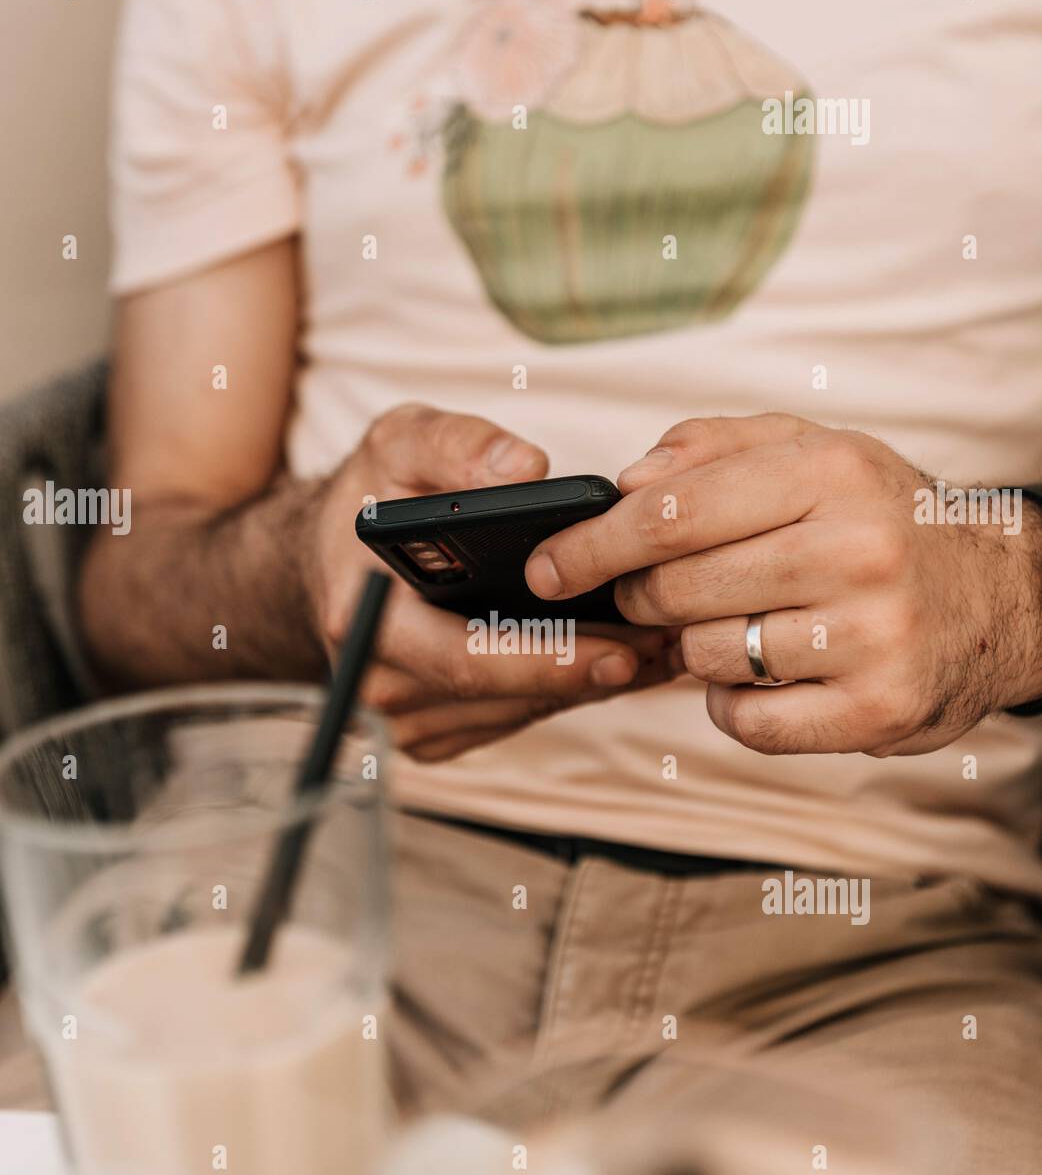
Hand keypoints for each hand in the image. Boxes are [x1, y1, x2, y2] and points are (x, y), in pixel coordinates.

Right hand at [304, 404, 671, 760]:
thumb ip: (455, 445)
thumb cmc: (374, 496)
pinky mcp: (434, 732)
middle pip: (504, 696)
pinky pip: (516, 718)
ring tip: (660, 646)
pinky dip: (568, 691)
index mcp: (365, 618)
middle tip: (667, 646)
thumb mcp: (400, 442)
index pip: (464, 659)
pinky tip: (616, 658)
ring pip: (520, 712)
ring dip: (591, 686)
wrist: (335, 557)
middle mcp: (380, 683)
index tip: (620, 649)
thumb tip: (523, 468)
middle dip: (592, 673)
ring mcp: (406, 718)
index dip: (546, 660)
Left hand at [524, 414, 1041, 756]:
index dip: (591, 545)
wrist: (1000, 599)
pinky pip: (743, 722)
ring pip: (703, 657)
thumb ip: (714, 448)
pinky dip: (729, 706)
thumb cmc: (884, 521)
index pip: (670, 512)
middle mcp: (855, 550)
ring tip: (736, 627)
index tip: (547, 566)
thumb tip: (626, 482)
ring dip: (693, 649)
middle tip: (650, 596)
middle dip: (639, 597)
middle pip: (674, 588)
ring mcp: (870, 637)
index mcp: (831, 472)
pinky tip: (762, 676)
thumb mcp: (814, 452)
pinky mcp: (876, 712)